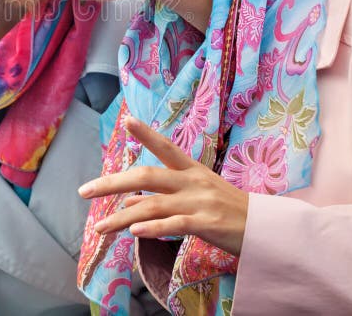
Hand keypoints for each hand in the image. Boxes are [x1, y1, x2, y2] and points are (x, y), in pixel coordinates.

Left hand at [78, 115, 248, 255]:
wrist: (266, 230)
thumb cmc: (228, 213)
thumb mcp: (195, 198)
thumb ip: (160, 199)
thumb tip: (127, 202)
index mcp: (191, 170)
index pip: (165, 146)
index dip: (146, 133)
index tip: (127, 120)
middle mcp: (192, 182)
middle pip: (146, 176)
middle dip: (112, 182)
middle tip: (84, 191)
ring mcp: (199, 202)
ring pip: (153, 205)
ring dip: (123, 218)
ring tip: (100, 228)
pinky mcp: (208, 224)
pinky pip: (175, 224)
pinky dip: (153, 228)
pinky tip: (135, 232)